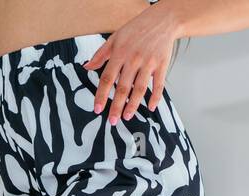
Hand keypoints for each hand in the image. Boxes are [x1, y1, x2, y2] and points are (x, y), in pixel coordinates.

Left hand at [83, 6, 180, 123]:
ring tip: (127, 116)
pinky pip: (158, 85)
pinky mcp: (161, 65)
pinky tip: (150, 107)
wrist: (162, 21)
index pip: (107, 78)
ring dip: (133, 105)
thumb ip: (100, 54)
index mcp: (119, 53)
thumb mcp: (114, 38)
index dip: (101, 94)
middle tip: (112, 120)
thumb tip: (87, 67)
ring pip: (139, 88)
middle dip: (116, 106)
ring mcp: (148, 63)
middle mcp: (133, 59)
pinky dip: (155, 97)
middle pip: (122, 87)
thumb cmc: (137, 29)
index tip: (97, 108)